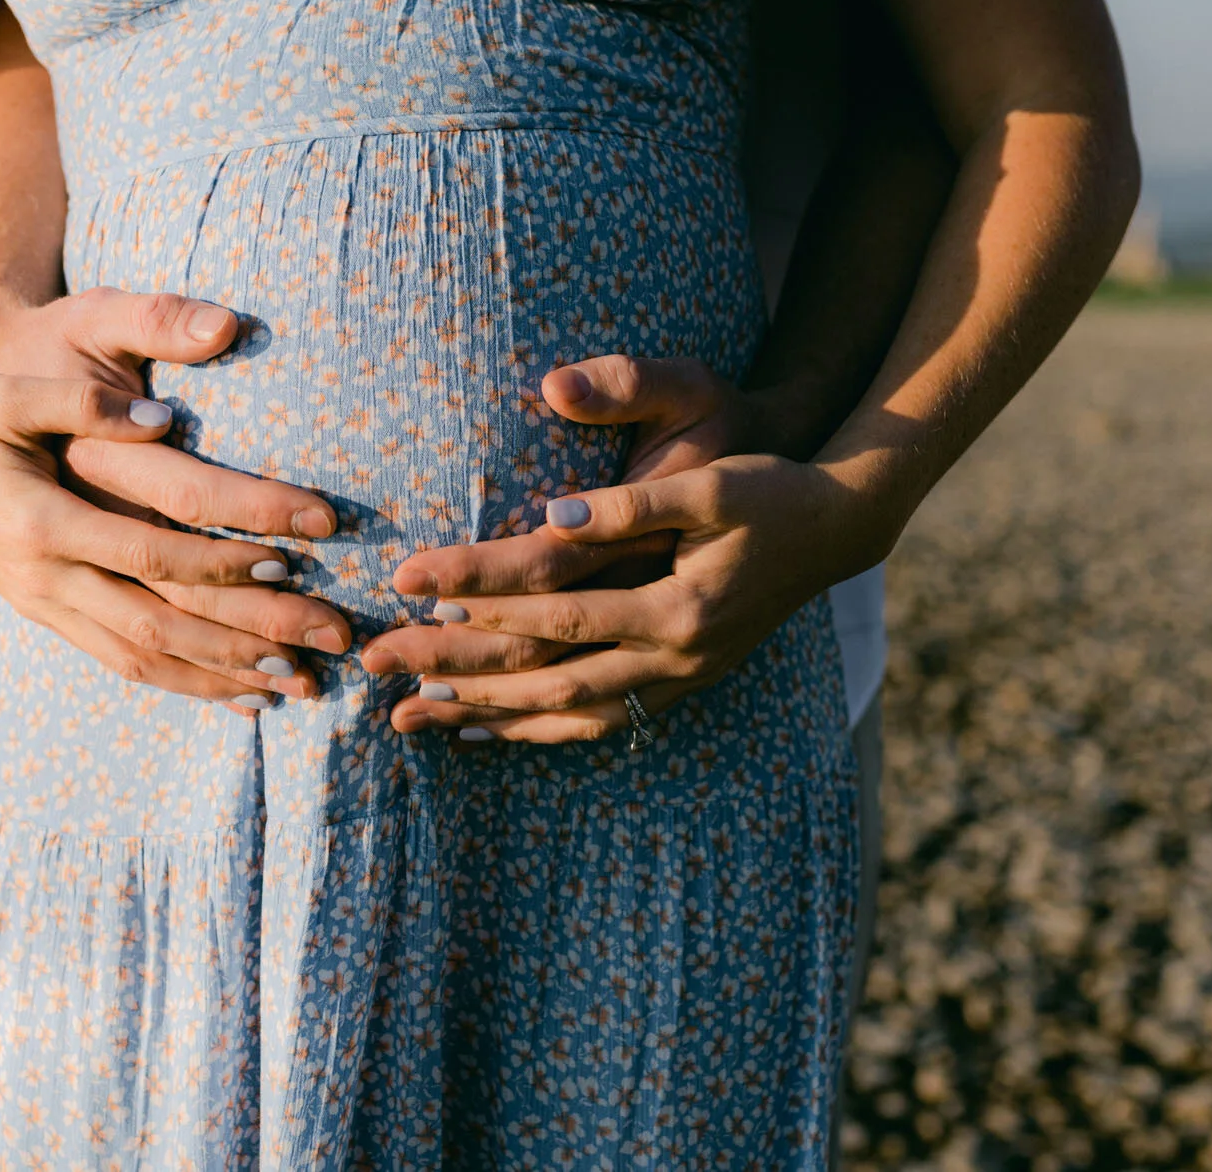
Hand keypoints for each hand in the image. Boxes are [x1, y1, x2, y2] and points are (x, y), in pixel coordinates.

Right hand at [0, 367, 325, 718]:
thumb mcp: (10, 393)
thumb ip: (82, 403)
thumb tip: (163, 419)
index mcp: (41, 522)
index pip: (153, 549)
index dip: (224, 555)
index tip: (295, 552)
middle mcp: (46, 578)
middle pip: (163, 621)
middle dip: (251, 632)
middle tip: (331, 636)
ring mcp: (45, 605)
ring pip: (145, 657)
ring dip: (225, 673)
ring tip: (302, 682)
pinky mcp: (48, 615)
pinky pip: (122, 664)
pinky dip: (185, 684)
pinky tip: (241, 699)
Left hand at [375, 359, 906, 742]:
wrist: (837, 528)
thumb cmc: (769, 488)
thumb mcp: (710, 480)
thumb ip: (631, 502)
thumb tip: (550, 516)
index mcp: (677, 602)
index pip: (551, 600)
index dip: (475, 588)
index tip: (404, 581)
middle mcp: (673, 655)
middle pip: (542, 669)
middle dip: (452, 665)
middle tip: (373, 662)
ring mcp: (677, 680)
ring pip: (563, 711)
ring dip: (483, 712)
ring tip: (406, 714)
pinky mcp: (676, 685)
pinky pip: (593, 721)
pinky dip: (533, 729)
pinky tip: (480, 730)